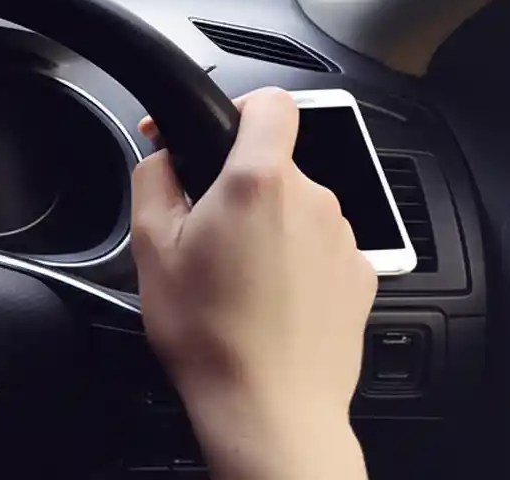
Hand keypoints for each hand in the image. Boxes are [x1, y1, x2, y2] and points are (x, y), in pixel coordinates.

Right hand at [132, 87, 375, 479]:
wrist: (268, 406)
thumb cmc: (210, 334)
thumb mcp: (150, 248)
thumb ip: (153, 181)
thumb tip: (162, 156)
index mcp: (257, 182)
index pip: (270, 102)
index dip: (240, 106)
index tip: (217, 130)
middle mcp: (312, 200)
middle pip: (275, 165)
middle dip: (238, 189)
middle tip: (204, 235)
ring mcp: (342, 238)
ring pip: (296, 209)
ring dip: (267, 228)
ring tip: (235, 277)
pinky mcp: (359, 275)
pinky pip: (320, 248)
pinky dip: (294, 262)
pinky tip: (267, 299)